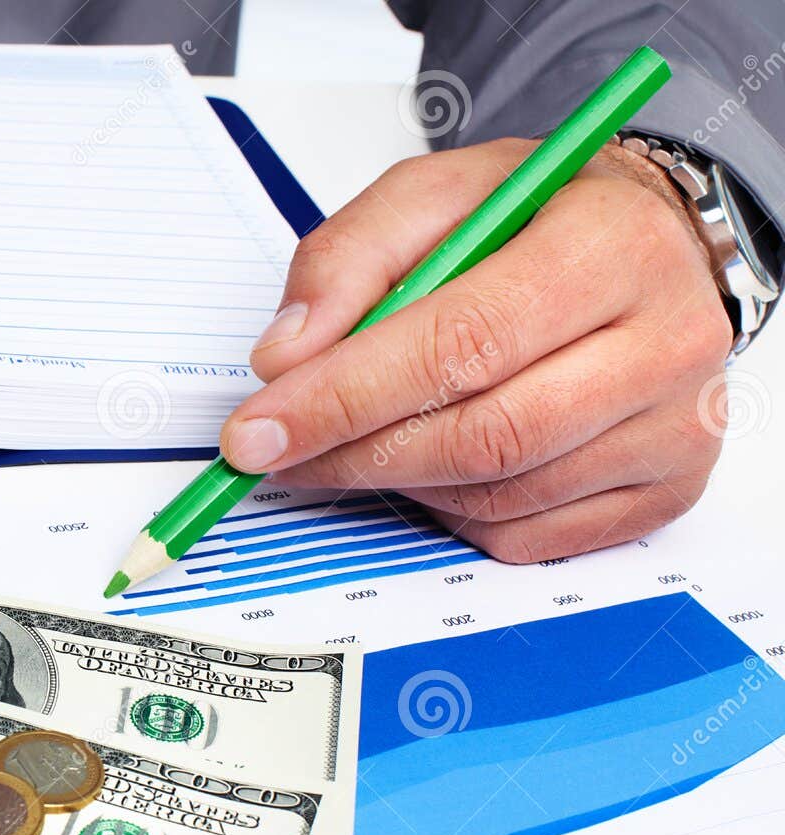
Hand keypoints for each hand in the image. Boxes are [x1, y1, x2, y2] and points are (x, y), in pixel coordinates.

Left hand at [222, 138, 733, 562]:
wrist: (652, 245)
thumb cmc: (542, 218)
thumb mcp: (438, 195)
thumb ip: (348, 258)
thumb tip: (285, 359)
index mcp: (610, 247)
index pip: (462, 343)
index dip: (346, 396)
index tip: (261, 429)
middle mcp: (666, 342)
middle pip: (484, 436)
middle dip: (357, 453)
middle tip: (283, 451)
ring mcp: (677, 427)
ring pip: (500, 496)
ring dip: (401, 482)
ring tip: (359, 442)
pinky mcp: (667, 489)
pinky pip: (526, 536)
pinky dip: (454, 515)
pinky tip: (432, 465)